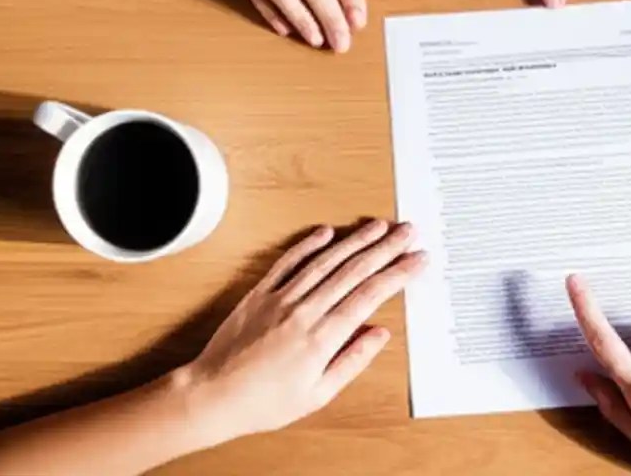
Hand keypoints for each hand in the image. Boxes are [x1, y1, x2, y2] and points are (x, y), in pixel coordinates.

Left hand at [177, 222, 425, 443]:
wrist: (213, 395)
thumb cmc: (265, 402)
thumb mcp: (318, 394)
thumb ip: (352, 360)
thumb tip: (380, 334)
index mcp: (323, 338)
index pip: (370, 295)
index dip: (398, 274)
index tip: (417, 260)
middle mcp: (305, 311)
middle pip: (354, 271)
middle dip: (386, 249)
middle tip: (408, 232)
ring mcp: (281, 298)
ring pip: (326, 261)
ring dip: (355, 240)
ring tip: (379, 227)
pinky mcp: (260, 293)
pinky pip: (288, 262)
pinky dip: (308, 245)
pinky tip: (327, 232)